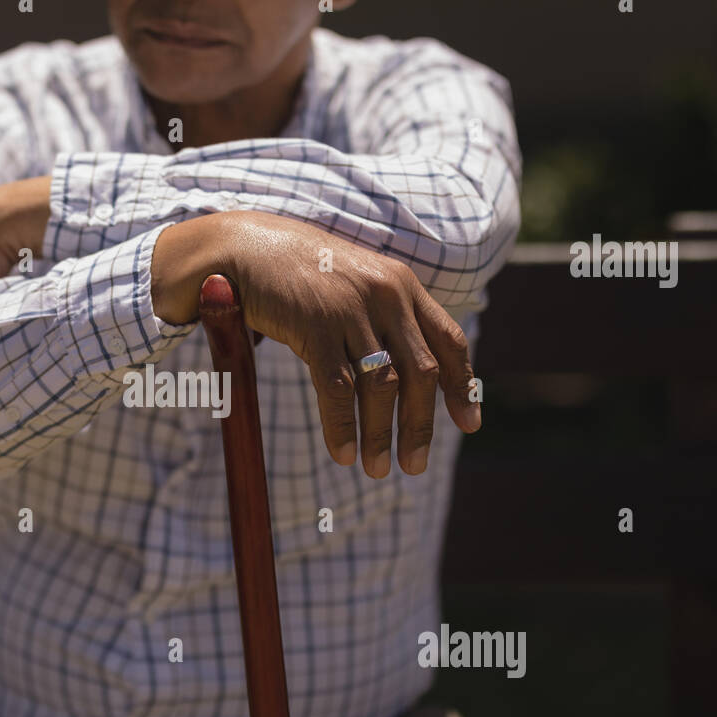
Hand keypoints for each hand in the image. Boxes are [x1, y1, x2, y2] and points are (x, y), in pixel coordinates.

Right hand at [154, 211, 479, 477]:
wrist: (246, 247)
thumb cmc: (300, 275)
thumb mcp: (355, 286)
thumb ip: (385, 318)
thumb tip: (406, 376)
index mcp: (403, 286)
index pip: (449, 341)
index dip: (462, 386)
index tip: (469, 425)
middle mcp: (386, 295)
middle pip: (420, 372)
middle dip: (420, 425)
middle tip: (414, 466)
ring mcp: (350, 309)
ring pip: (381, 386)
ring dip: (382, 434)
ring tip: (377, 469)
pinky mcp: (314, 325)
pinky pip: (338, 388)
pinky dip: (343, 427)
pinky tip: (343, 453)